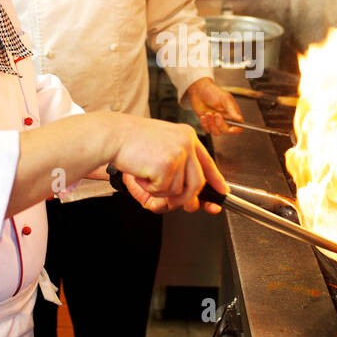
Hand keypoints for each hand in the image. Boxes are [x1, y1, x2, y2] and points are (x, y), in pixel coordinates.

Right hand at [111, 116, 225, 214]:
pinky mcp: (167, 165)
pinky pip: (163, 191)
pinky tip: (142, 173)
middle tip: (173, 202)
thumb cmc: (132, 141)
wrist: (113, 135)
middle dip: (186, 198)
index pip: (208, 162)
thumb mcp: (162, 145)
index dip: (216, 180)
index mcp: (187, 135)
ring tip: (147, 175)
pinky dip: (150, 189)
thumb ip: (179, 163)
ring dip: (160, 190)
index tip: (222, 192)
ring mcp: (178, 154)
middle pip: (197, 182)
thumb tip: (192, 193)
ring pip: (179, 190)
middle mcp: (187, 143)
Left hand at [184, 77, 243, 135]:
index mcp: (233, 114)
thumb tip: (240, 119)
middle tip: (216, 114)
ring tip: (207, 113)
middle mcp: (226, 120)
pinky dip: (204, 124)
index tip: (231, 129)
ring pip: (216, 132)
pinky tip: (203, 116)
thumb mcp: (224, 99)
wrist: (199, 91)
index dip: (236, 130)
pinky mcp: (208, 124)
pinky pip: (207, 130)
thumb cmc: (213, 92)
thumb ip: (232, 110)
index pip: (239, 126)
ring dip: (211, 124)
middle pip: (226, 131)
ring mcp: (216, 123)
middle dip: (220, 124)